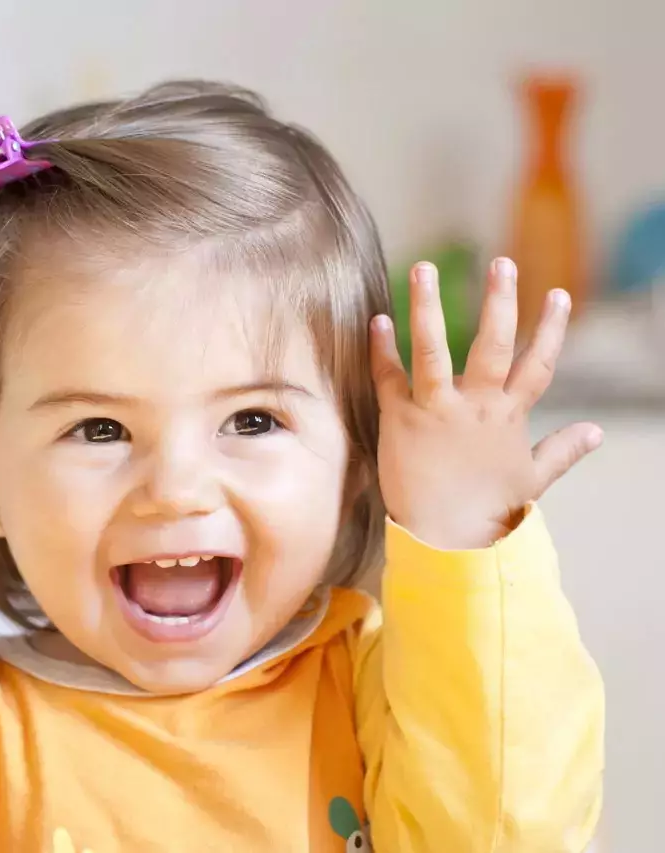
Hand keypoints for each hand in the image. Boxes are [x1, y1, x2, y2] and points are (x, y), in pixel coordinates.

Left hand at [370, 257, 601, 550]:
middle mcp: (476, 406)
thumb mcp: (532, 480)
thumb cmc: (487, 512)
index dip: (551, 330)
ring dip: (429, 307)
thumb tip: (597, 433)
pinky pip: (390, 376)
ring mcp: (437, 410)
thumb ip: (562, 450)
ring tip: (423, 268)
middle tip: (501, 263)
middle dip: (500, 302)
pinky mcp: (400, 419)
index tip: (557, 294)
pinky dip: (382, 348)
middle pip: (493, 345)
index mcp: (509, 417)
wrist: (445, 541)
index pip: (538, 365)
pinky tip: (379, 319)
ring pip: (435, 349)